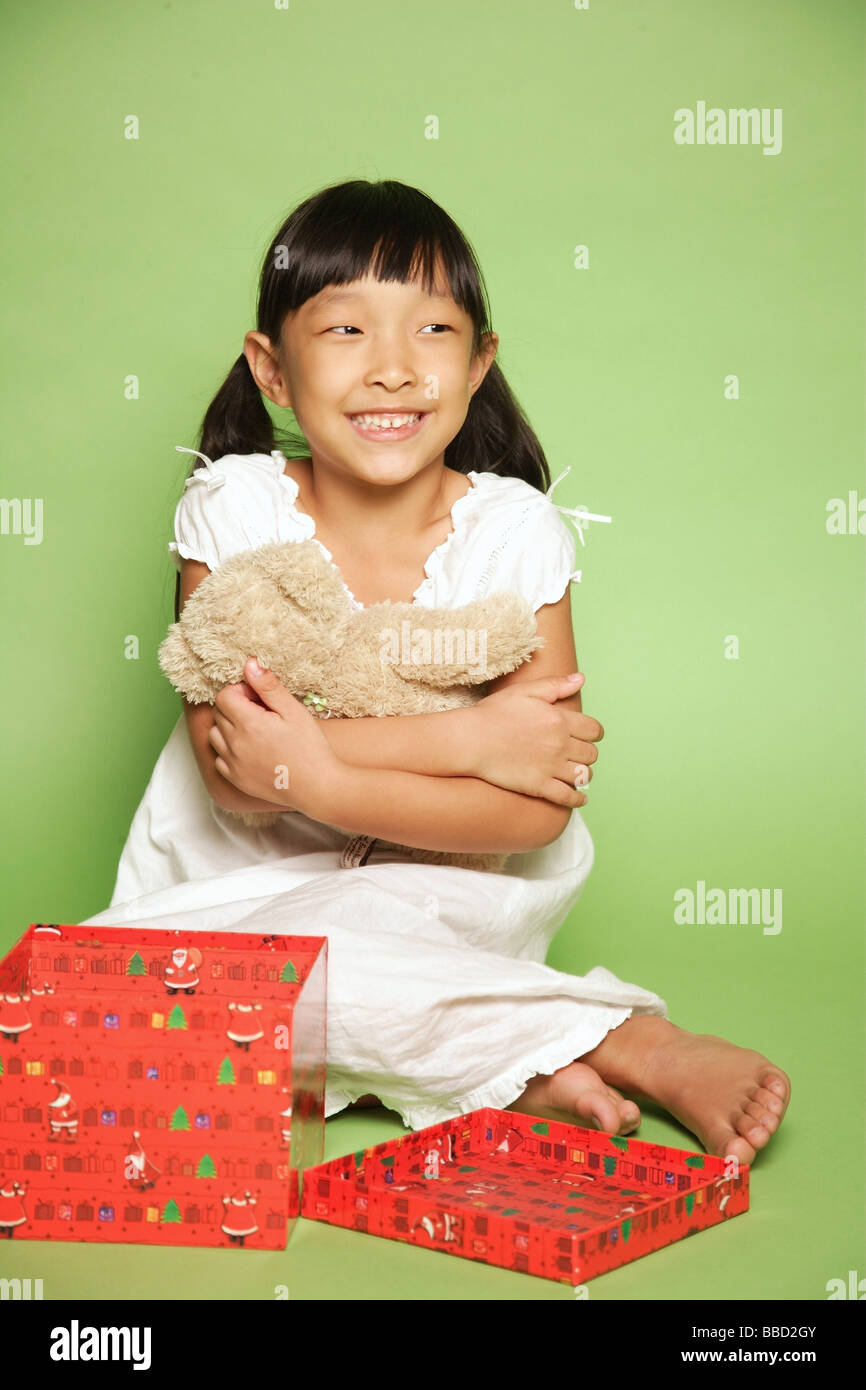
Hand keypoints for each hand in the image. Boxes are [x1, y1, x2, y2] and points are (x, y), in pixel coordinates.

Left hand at [208, 660, 346, 815]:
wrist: (317, 787)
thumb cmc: (310, 747)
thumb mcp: (293, 711)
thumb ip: (268, 687)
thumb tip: (249, 665)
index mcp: (248, 723)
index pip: (224, 695)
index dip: (240, 691)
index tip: (259, 697)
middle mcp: (234, 744)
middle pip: (219, 713)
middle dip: (235, 706)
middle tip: (262, 712)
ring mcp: (233, 763)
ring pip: (215, 735)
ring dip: (228, 728)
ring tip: (254, 731)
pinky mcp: (235, 779)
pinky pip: (219, 759)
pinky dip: (228, 751)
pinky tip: (250, 750)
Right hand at [466, 674, 601, 806]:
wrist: (471, 740)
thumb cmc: (493, 713)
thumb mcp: (525, 691)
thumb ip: (555, 685)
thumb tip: (581, 679)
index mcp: (559, 720)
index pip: (594, 730)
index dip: (594, 733)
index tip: (589, 736)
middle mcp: (560, 744)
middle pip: (591, 754)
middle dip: (587, 753)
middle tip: (578, 754)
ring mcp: (551, 767)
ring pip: (584, 775)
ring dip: (584, 774)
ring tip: (576, 773)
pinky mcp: (539, 786)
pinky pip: (568, 797)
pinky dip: (578, 800)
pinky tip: (581, 799)